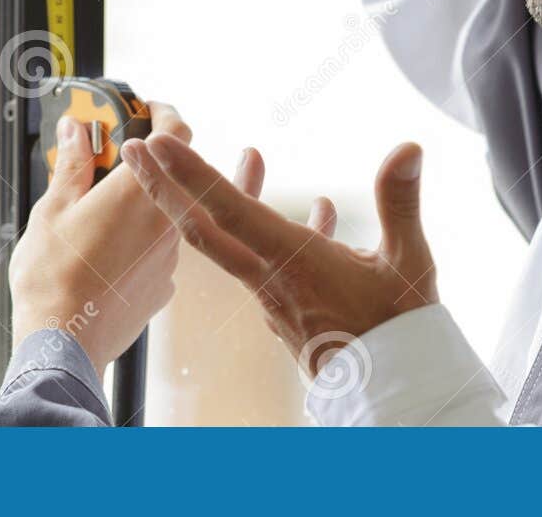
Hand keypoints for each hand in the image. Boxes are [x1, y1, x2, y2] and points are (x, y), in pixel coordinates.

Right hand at [9, 103, 189, 374]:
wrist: (63, 345)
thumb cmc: (52, 278)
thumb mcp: (52, 210)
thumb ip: (72, 165)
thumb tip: (74, 130)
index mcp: (141, 191)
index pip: (177, 133)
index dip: (165, 114)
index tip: (148, 110)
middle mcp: (167, 220)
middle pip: (178, 172)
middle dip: (155, 159)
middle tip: (124, 155)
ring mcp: (170, 256)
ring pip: (170, 212)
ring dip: (149, 200)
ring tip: (108, 205)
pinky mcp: (164, 285)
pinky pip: (162, 248)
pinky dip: (145, 238)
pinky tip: (113, 247)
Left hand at [120, 136, 436, 378]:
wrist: (398, 397)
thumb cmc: (400, 333)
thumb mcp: (409, 263)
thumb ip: (401, 201)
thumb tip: (408, 148)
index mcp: (290, 263)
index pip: (227, 211)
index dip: (191, 174)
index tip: (157, 144)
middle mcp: (270, 279)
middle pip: (201, 227)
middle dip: (163, 185)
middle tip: (133, 150)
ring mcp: (275, 297)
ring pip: (235, 240)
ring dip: (223, 198)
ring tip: (243, 156)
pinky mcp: (289, 309)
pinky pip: (273, 259)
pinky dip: (284, 230)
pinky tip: (320, 214)